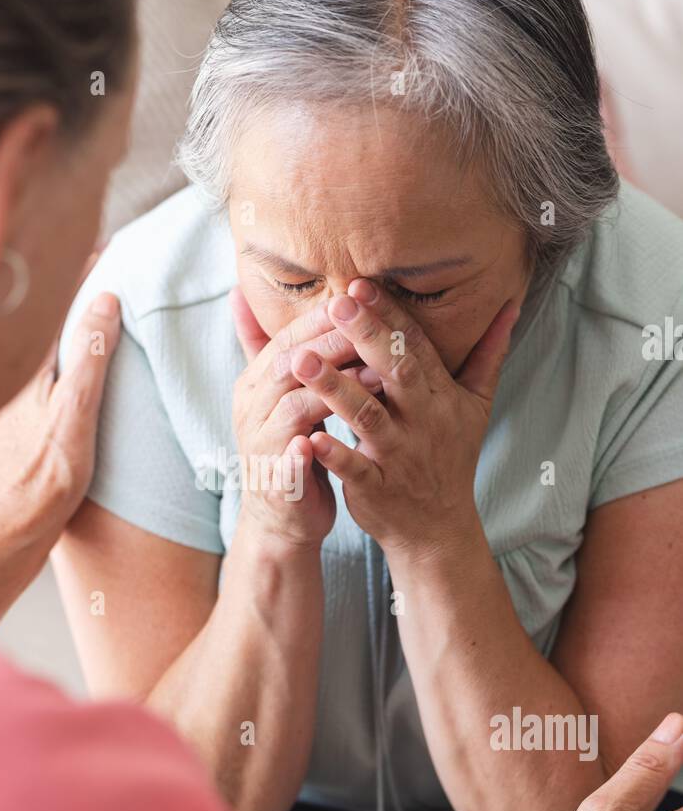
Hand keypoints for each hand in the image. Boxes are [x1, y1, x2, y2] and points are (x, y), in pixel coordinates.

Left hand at [0, 284, 120, 548]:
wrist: (18, 528)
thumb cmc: (49, 475)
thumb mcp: (78, 410)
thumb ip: (91, 357)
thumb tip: (105, 301)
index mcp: (29, 373)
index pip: (58, 311)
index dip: (82, 278)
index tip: (104, 250)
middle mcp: (15, 386)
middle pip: (45, 331)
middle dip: (70, 302)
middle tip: (96, 273)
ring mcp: (13, 410)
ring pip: (40, 361)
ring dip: (64, 339)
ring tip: (89, 321)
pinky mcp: (18, 433)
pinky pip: (40, 386)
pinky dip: (59, 371)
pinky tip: (70, 382)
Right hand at [230, 288, 370, 551]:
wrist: (281, 516)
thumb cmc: (292, 445)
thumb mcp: (285, 393)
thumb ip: (279, 350)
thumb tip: (247, 291)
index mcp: (257, 382)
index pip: (289, 336)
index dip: (324, 316)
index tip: (364, 298)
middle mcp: (253, 408)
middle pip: (290, 363)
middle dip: (331, 343)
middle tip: (374, 328)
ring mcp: (261, 444)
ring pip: (293, 408)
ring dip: (332, 390)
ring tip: (375, 377)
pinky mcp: (275, 482)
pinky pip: (287, 462)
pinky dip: (305, 451)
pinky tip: (329, 440)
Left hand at [290, 279, 518, 563]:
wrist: (438, 527)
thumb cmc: (451, 457)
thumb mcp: (477, 406)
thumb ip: (488, 354)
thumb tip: (510, 306)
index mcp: (442, 396)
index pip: (414, 347)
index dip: (389, 315)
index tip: (361, 283)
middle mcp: (423, 421)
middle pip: (395, 372)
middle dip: (366, 336)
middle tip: (335, 302)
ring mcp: (400, 456)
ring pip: (367, 417)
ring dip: (335, 388)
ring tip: (300, 360)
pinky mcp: (377, 488)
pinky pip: (355, 469)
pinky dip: (333, 455)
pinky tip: (309, 437)